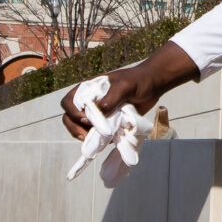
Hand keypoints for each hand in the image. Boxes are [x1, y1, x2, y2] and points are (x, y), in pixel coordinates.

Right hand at [60, 41, 197, 139]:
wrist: (152, 86)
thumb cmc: (137, 80)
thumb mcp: (124, 86)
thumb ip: (111, 98)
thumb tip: (98, 112)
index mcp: (88, 90)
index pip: (68, 102)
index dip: (72, 112)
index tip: (86, 119)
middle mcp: (90, 103)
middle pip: (70, 118)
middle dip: (75, 128)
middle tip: (86, 136)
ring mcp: (98, 114)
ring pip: (81, 129)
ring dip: (86, 136)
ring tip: (98, 141)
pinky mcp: (107, 124)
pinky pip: (97, 135)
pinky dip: (99, 140)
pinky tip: (108, 141)